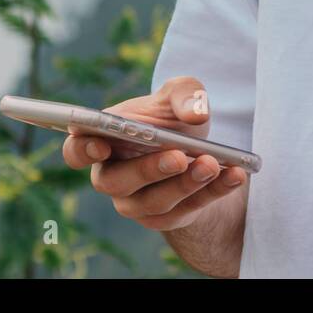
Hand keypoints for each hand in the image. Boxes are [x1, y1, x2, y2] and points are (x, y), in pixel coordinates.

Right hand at [62, 76, 247, 230]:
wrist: (197, 148)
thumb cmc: (174, 117)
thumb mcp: (182, 94)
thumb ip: (186, 93)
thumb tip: (196, 112)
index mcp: (102, 140)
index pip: (77, 150)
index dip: (83, 149)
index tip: (101, 142)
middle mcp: (112, 176)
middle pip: (117, 181)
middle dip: (148, 170)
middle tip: (178, 155)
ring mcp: (136, 203)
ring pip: (153, 203)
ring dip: (185, 184)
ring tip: (212, 164)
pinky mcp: (166, 218)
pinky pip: (187, 211)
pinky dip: (213, 193)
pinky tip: (235, 176)